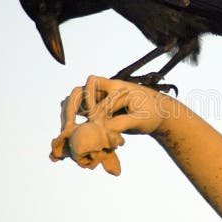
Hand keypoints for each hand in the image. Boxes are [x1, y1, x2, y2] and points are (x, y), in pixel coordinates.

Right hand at [49, 76, 177, 174]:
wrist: (156, 117)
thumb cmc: (153, 113)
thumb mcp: (141, 119)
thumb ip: (123, 122)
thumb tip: (103, 130)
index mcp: (115, 87)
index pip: (93, 83)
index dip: (88, 97)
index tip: (91, 116)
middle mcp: (103, 92)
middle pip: (78, 93)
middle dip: (70, 108)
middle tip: (68, 127)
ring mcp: (99, 102)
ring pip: (75, 105)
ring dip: (68, 117)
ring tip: (65, 134)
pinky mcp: (97, 114)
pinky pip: (80, 117)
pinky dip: (74, 126)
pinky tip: (69, 139)